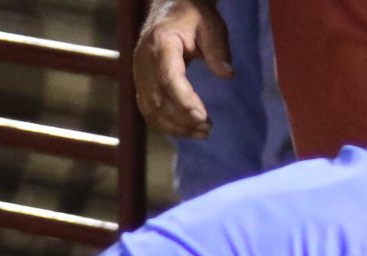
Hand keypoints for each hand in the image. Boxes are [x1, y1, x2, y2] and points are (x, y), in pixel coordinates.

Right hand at [133, 0, 230, 138]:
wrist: (169, 7)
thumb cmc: (191, 14)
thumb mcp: (210, 23)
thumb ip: (218, 47)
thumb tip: (227, 74)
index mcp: (160, 43)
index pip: (169, 79)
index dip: (184, 102)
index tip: (203, 117)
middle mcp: (144, 61)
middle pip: (158, 100)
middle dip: (182, 119)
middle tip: (208, 128)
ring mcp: (139, 75)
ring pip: (151, 111)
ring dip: (175, 127)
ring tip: (202, 132)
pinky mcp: (141, 84)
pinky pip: (149, 111)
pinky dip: (166, 125)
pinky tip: (186, 129)